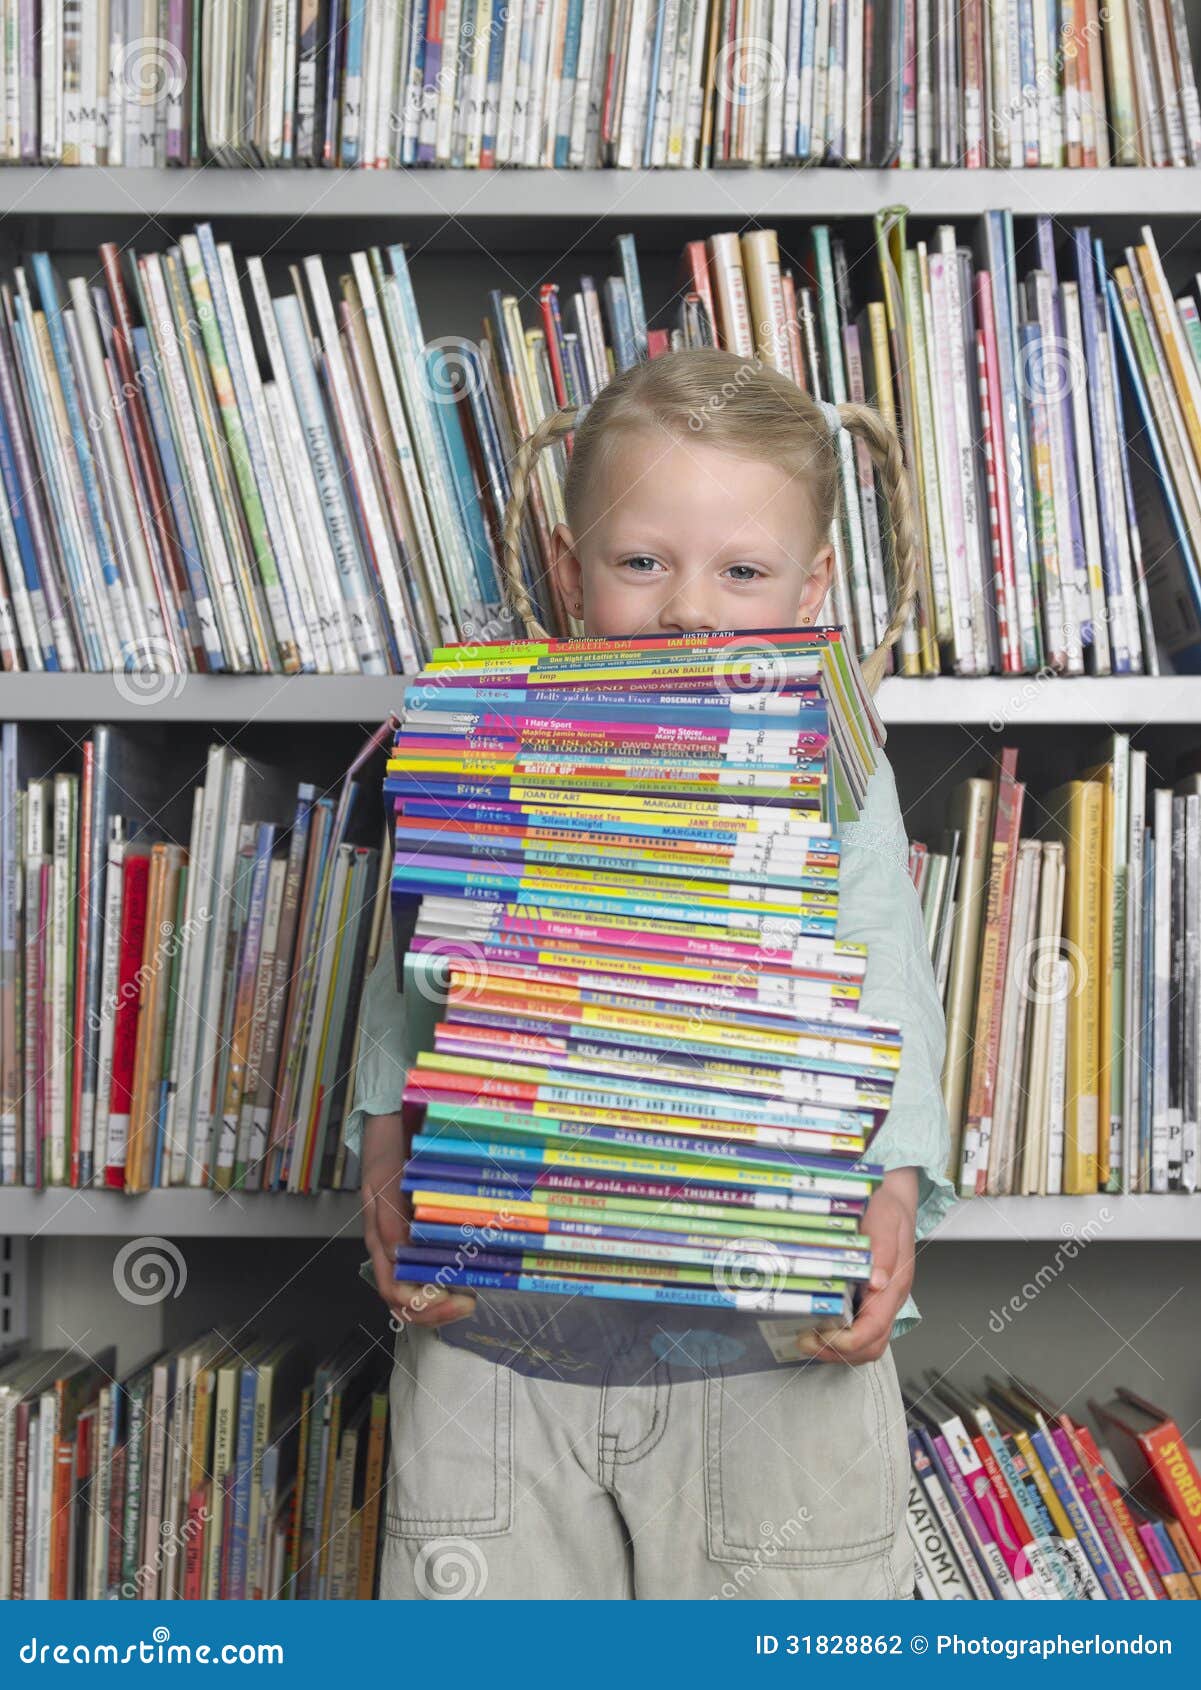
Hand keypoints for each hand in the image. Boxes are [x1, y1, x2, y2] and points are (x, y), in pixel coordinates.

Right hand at [361, 1112, 476, 1327]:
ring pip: (416, 1290)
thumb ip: (389, 1217)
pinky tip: (466, 1274)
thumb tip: (399, 1254)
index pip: (395, 1293)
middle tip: (469, 1304)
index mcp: (379, 1242)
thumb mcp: (385, 1180)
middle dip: (437, 1312)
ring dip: (441, 1301)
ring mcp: (401, 1243)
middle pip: (405, 1301)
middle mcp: (389, 1249)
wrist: (390, 1126)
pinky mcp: (415, 1233)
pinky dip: (445, 1279)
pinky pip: (426, 1268)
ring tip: (469, 1295)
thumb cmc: (386, 1153)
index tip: (457, 1301)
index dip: (425, 1306)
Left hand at [796, 1167, 916, 1364]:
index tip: (821, 1337)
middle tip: (804, 1342)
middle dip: (837, 1352)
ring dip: (837, 1349)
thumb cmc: (887, 1206)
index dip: (847, 1342)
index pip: (874, 1329)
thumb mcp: (884, 1217)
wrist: (893, 1197)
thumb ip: (883, 1249)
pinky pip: (860, 1329)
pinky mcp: (872, 1298)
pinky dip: (838, 1337)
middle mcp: (890, 1298)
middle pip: (870, 1346)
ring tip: (807, 1339)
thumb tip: (877, 1281)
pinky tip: (817, 1326)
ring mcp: (881, 1301)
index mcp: (894, 1284)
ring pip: (866, 1343)